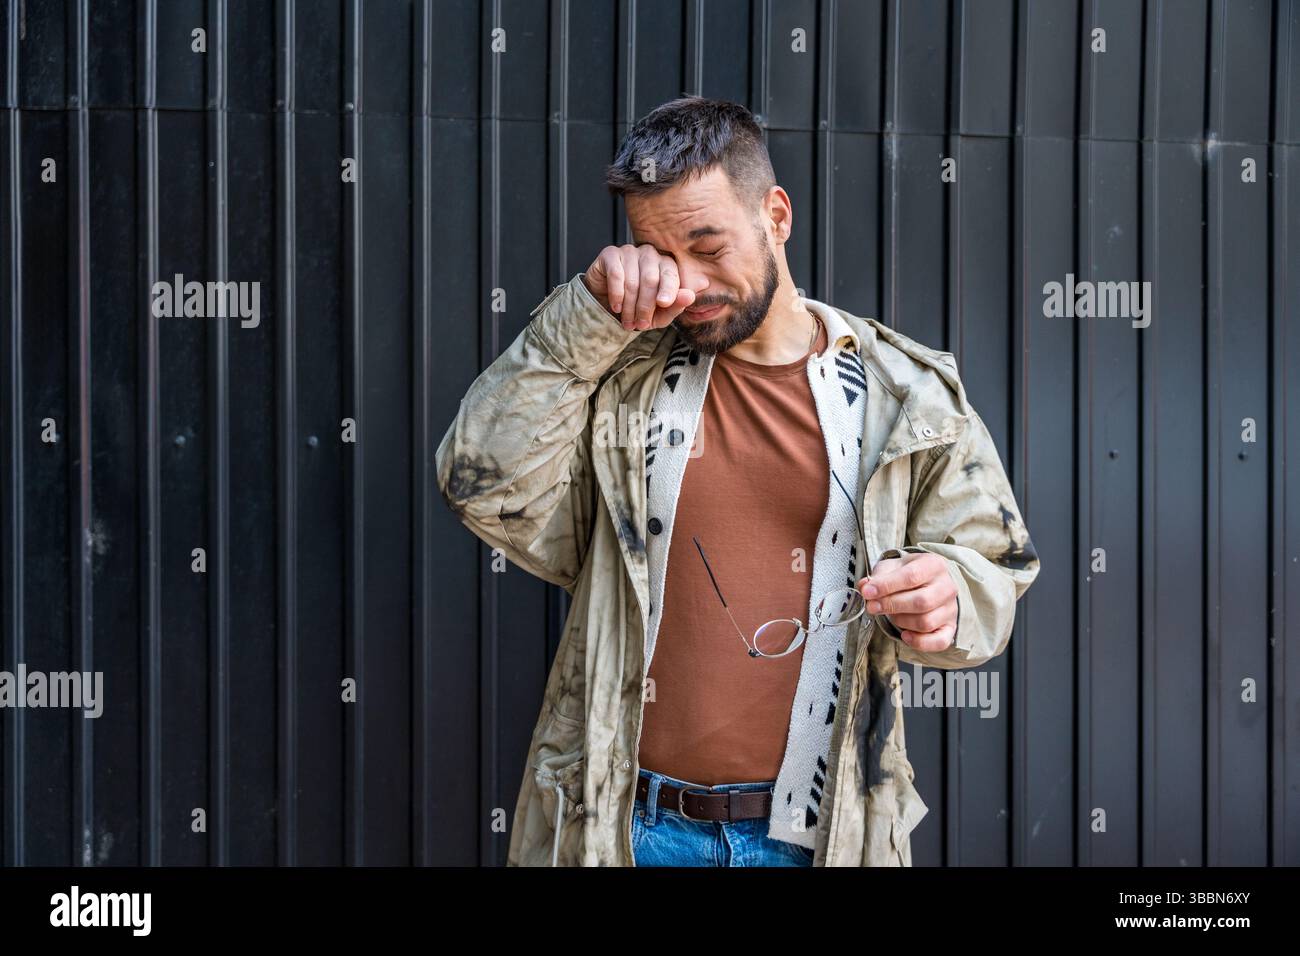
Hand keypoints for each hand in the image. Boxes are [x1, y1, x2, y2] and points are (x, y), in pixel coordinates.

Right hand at [582, 244, 708, 331]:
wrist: (609, 307)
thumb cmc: (639, 309)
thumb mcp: (660, 314)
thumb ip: (676, 305)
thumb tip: (690, 296)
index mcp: (666, 265)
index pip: (670, 275)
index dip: (668, 289)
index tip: (663, 303)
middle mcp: (650, 254)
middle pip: (651, 279)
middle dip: (645, 306)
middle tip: (640, 325)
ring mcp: (629, 252)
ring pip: (632, 280)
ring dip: (629, 306)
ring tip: (627, 322)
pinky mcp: (610, 254)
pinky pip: (616, 274)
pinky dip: (616, 294)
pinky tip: (616, 307)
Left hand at [856, 551, 957, 651]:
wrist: (929, 583)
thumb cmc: (908, 575)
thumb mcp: (893, 567)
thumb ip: (878, 576)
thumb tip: (865, 587)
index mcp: (934, 565)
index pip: (911, 576)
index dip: (887, 586)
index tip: (867, 592)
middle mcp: (947, 587)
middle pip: (921, 602)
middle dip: (891, 606)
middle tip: (872, 607)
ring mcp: (950, 609)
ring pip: (926, 622)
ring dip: (901, 622)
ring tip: (891, 615)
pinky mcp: (950, 628)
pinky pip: (939, 641)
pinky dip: (919, 642)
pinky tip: (905, 635)